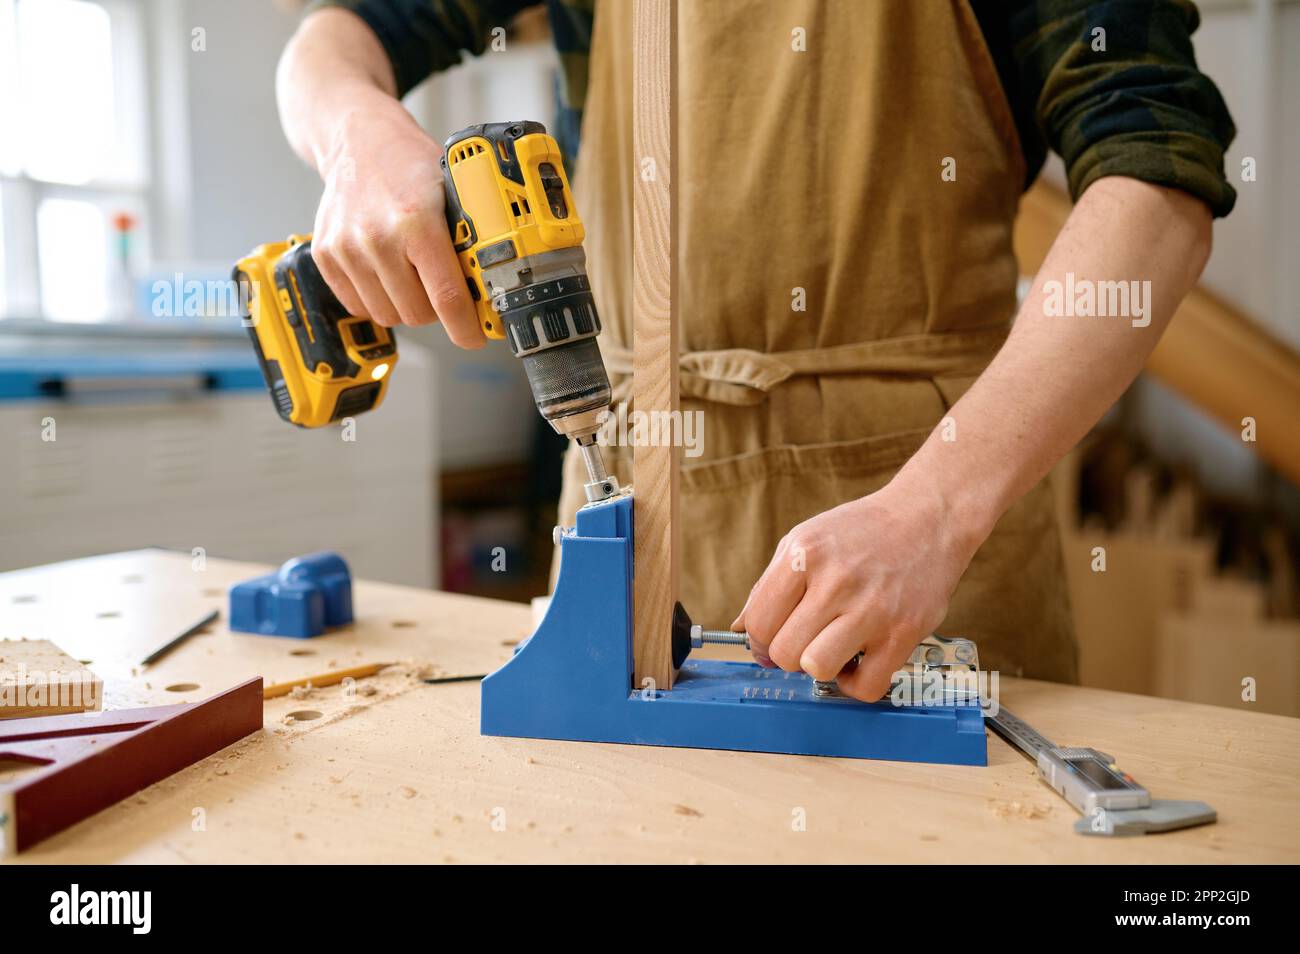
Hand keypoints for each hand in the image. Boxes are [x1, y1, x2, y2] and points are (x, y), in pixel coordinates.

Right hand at [309, 93, 482, 345]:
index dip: (466, 327)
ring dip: (407, 306)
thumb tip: (495, 286)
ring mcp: (346, 249)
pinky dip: (378, 299)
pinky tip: (388, 272)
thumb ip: (470, 236)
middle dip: (438, 311)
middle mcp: (377, 238)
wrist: (356, 138)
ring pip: (388, 315)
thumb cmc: (409, 163)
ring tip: (414, 275)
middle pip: (418, 314)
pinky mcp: (325, 256)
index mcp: (417, 222)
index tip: (476, 337)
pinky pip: (359, 306)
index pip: (446, 297)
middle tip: (444, 290)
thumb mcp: (453, 189)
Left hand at [732, 479, 982, 701]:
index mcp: (804, 554)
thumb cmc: (861, 532)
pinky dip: (857, 683)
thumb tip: (741, 631)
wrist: (927, 518)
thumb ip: (769, 586)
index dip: (760, 639)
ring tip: (833, 646)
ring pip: (817, 669)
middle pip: (783, 651)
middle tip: (807, 638)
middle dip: (788, 653)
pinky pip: (865, 686)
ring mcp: (872, 608)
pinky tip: (860, 659)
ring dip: (820, 666)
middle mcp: (836, 580)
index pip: (758, 622)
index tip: (773, 638)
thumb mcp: (805, 540)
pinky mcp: (904, 632)